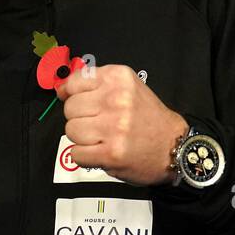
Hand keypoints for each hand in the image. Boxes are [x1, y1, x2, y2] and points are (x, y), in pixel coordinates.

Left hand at [55, 65, 187, 185]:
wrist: (174, 146)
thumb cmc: (147, 118)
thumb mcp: (126, 88)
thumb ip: (94, 84)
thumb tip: (60, 88)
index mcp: (119, 78)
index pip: (74, 82)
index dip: (72, 94)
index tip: (81, 101)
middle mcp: (116, 99)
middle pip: (70, 108)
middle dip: (79, 118)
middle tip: (99, 123)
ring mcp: (113, 127)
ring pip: (71, 131)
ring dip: (82, 138)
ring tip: (102, 138)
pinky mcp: (110, 153)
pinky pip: (76, 153)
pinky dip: (84, 156)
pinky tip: (101, 151)